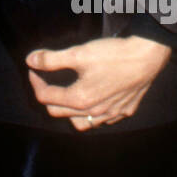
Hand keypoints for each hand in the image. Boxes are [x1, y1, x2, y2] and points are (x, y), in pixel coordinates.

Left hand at [26, 36, 171, 130]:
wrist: (146, 57)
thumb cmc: (112, 55)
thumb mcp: (78, 53)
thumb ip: (51, 59)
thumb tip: (30, 60)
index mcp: (79, 99)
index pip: (46, 97)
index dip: (35, 81)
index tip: (34, 69)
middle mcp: (93, 112)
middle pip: (59, 112)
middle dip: (48, 96)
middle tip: (46, 81)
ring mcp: (111, 114)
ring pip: (82, 123)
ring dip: (70, 112)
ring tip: (67, 97)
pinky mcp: (125, 111)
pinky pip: (104, 120)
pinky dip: (93, 114)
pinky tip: (94, 102)